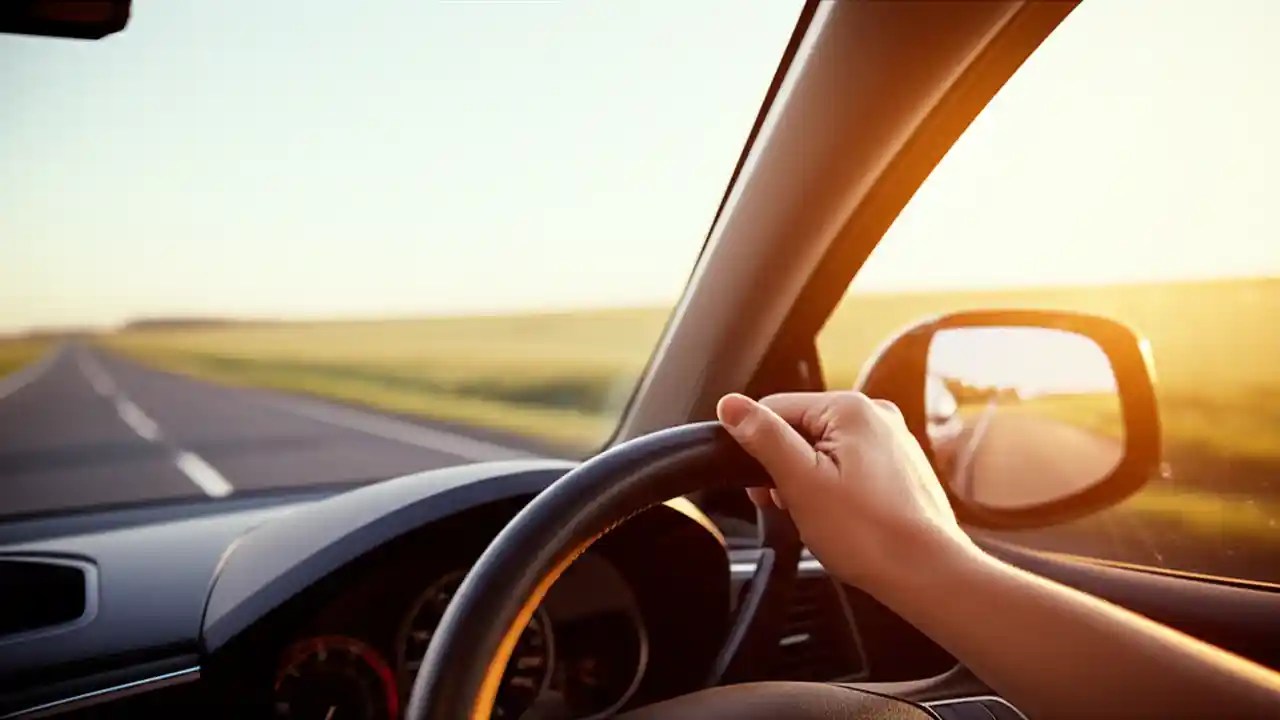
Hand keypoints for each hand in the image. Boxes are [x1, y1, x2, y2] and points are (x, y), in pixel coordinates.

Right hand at [716, 391, 979, 592]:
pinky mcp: (900, 467)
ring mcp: (892, 441)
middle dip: (786, 469)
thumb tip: (731, 404)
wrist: (927, 574)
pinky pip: (850, 467)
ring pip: (824, 451)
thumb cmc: (869, 535)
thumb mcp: (800, 482)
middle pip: (800, 430)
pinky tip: (843, 518)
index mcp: (850, 408)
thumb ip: (764, 438)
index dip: (759, 450)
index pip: (775, 409)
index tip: (764, 489)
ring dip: (809, 482)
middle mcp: (876, 415)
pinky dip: (836, 490)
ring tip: (822, 517)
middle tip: (793, 507)